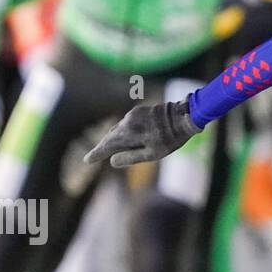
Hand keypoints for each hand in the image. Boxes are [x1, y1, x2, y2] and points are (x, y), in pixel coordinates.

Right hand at [84, 99, 201, 167]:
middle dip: (103, 147)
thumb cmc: (171, 139)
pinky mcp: (139, 110)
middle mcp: (127, 121)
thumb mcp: (152, 154)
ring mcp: (133, 114)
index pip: (108, 145)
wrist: (184, 116)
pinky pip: (126, 124)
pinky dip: (123, 132)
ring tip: (107, 150)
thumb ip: (131, 157)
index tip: (87, 160)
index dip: (97, 154)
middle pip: (111, 137)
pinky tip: (125, 138)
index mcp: (129, 133)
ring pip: (118, 129)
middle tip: (93, 157)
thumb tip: (112, 161)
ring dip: (114, 139)